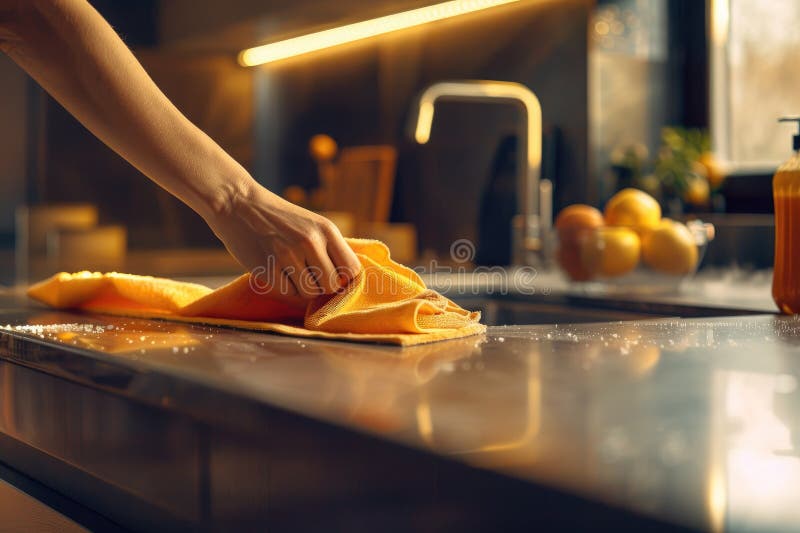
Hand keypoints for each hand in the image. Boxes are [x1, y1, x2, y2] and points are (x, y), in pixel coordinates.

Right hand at [206, 180, 361, 303]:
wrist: (238, 203)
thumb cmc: (279, 218)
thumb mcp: (312, 224)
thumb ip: (330, 248)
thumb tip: (348, 281)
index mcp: (326, 229)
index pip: (352, 269)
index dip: (345, 278)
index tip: (334, 277)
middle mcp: (310, 241)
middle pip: (332, 285)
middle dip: (322, 286)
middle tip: (308, 275)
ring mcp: (288, 255)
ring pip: (311, 293)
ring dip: (303, 289)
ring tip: (291, 272)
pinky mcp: (267, 268)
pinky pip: (288, 294)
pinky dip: (284, 289)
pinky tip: (276, 272)